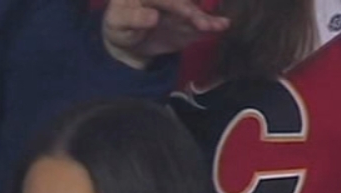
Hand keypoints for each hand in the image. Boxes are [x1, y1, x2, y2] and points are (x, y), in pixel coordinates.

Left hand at [102, 0, 229, 68]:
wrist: (128, 41)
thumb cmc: (120, 27)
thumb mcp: (118, 23)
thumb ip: (133, 19)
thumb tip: (154, 17)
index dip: (178, 5)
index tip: (187, 14)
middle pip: (183, 3)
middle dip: (193, 13)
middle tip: (202, 24)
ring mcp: (179, 8)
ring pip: (194, 10)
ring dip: (206, 17)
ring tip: (219, 25)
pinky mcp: (186, 22)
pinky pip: (199, 23)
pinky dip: (211, 24)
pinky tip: (222, 26)